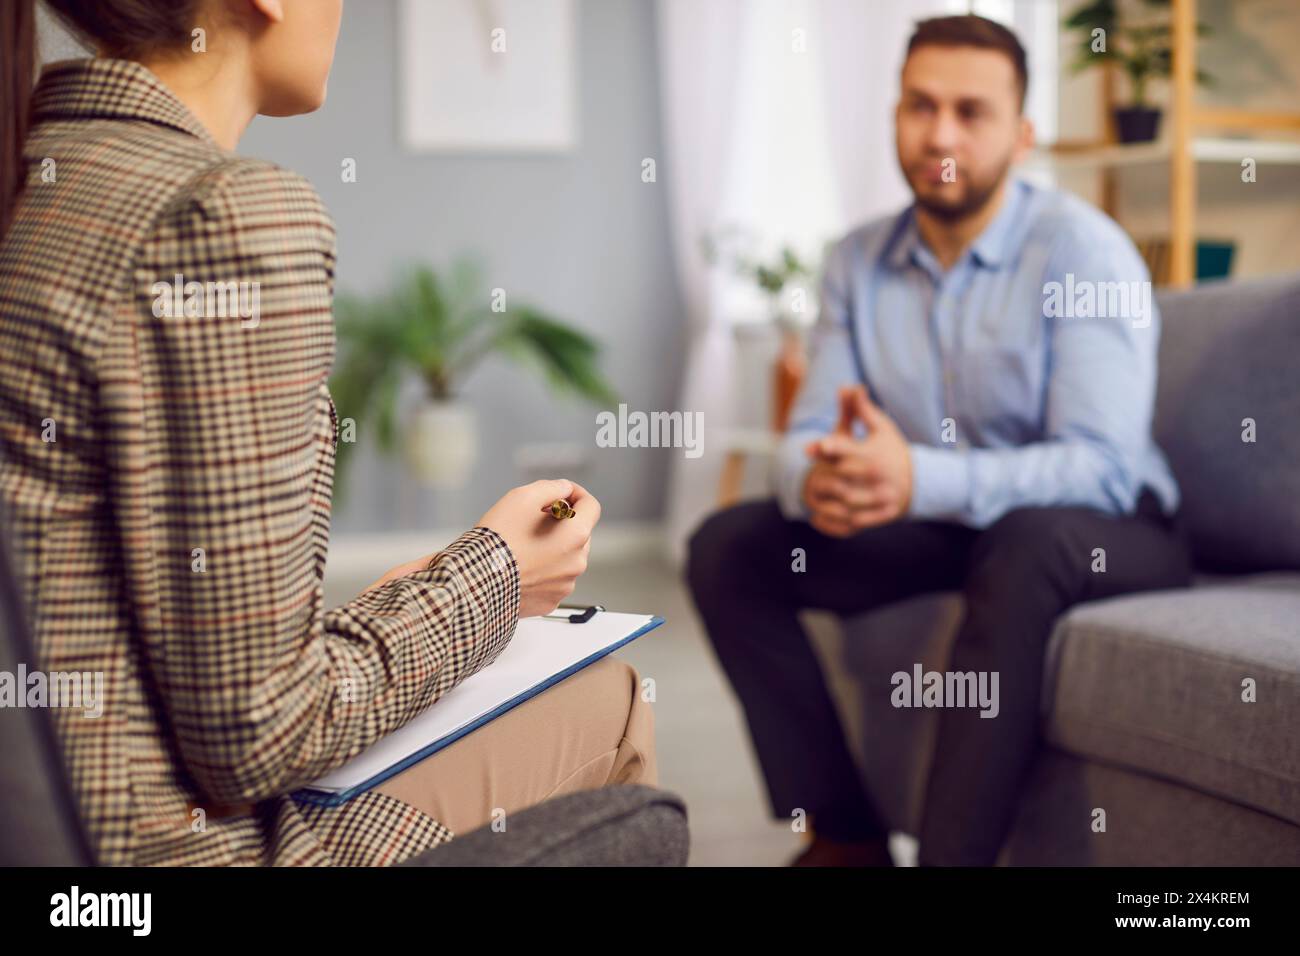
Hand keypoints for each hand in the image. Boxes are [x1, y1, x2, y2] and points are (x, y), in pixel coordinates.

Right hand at [365, 479, 598, 618]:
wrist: (474, 583)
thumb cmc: (497, 540)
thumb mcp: (521, 497)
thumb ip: (551, 487)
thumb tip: (564, 489)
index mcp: (575, 536)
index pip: (592, 506)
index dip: (576, 494)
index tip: (561, 493)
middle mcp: (577, 563)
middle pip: (579, 533)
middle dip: (562, 523)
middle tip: (533, 519)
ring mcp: (565, 586)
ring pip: (566, 558)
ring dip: (552, 547)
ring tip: (522, 544)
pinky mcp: (550, 601)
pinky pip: (553, 580)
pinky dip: (543, 570)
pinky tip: (520, 565)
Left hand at [801, 385, 912, 536]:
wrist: (920, 481)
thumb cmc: (892, 449)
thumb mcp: (880, 427)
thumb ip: (860, 409)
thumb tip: (847, 386)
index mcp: (875, 453)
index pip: (850, 449)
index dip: (832, 447)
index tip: (816, 446)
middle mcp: (878, 476)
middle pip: (843, 476)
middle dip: (825, 474)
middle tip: (814, 475)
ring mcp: (881, 498)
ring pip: (847, 501)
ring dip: (828, 499)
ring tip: (815, 495)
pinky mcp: (881, 515)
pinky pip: (854, 522)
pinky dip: (834, 522)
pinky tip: (817, 517)